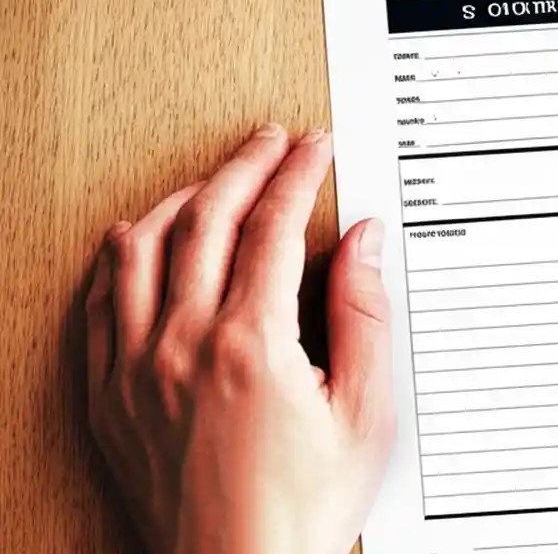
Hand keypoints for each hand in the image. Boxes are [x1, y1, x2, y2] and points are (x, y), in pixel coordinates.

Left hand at [84, 123, 394, 553]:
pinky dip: (120, 258)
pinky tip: (138, 241)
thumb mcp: (363, 413)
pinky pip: (100, 303)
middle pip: (208, 220)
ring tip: (211, 181)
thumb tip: (363, 243)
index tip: (314, 148)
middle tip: (270, 142)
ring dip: (181, 199)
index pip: (275, 226)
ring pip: (143, 249)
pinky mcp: (109, 396)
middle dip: (244, 166)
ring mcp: (136, 369)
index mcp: (252, 345)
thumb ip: (364, 316)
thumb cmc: (301, 509)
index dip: (299, 173)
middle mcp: (184, 346)